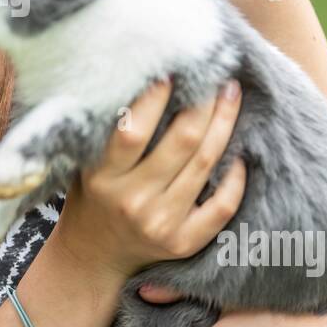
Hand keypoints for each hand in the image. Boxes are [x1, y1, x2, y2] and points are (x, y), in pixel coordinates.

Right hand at [52, 75, 246, 281]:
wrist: (93, 255)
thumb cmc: (92, 195)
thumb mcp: (86, 162)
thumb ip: (108, 130)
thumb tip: (141, 77)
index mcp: (103, 177)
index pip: (133, 130)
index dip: (155, 99)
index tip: (172, 71)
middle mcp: (132, 201)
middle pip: (182, 142)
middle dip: (204, 103)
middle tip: (215, 76)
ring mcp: (161, 224)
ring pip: (206, 165)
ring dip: (224, 124)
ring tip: (230, 96)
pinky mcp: (184, 242)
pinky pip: (222, 206)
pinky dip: (236, 178)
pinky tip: (240, 154)